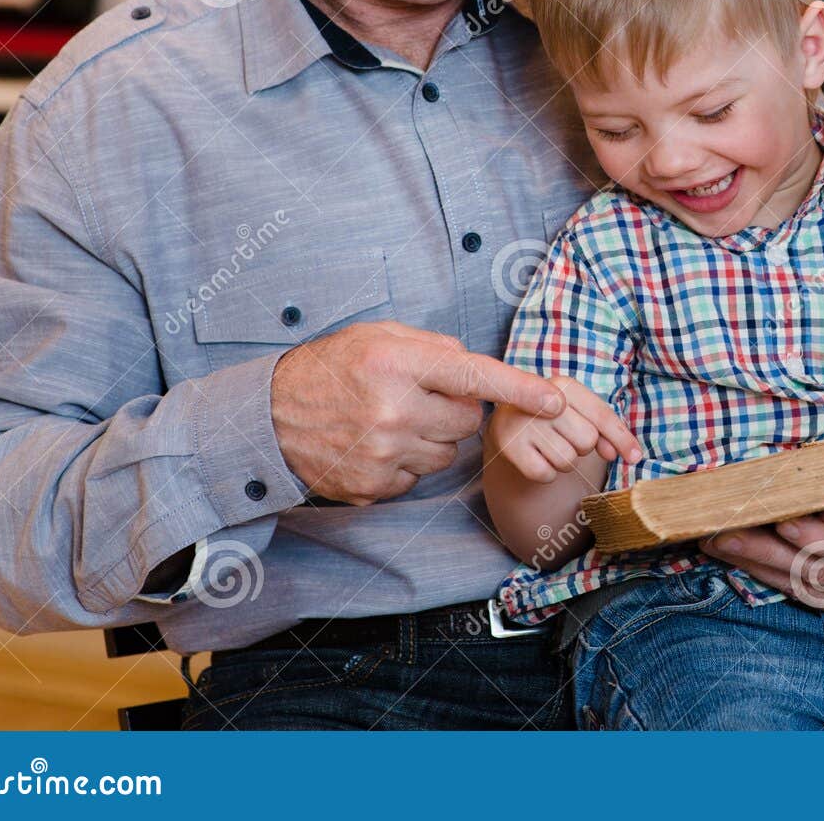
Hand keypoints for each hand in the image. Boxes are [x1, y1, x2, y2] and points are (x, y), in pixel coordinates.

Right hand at [271, 320, 569, 505]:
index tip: (555, 400)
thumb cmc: (331, 367)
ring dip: (432, 438)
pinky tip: (376, 445)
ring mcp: (383, 453)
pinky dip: (407, 463)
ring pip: (447, 453)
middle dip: (455, 410)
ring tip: (393, 420)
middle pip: (467, 421)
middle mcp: (394, 410)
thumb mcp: (379, 336)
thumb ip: (432, 346)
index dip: (520, 388)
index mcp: (398, 363)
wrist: (268, 416)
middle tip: (421, 398)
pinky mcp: (374, 486)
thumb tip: (474, 369)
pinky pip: (418, 477)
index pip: (474, 376)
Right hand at [489, 378, 641, 482]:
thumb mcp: (579, 411)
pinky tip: (537, 456)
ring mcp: (524, 423)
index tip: (635, 457)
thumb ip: (604, 429)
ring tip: (549, 444)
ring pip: (567, 461)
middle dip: (582, 446)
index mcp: (564, 385)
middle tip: (566, 436)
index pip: (601, 416)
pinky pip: (546, 474)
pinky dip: (547, 473)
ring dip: (564, 461)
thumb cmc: (553, 414)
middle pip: (587, 440)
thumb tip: (622, 455)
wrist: (508, 418)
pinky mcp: (510, 447)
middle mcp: (541, 399)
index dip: (622, 438)